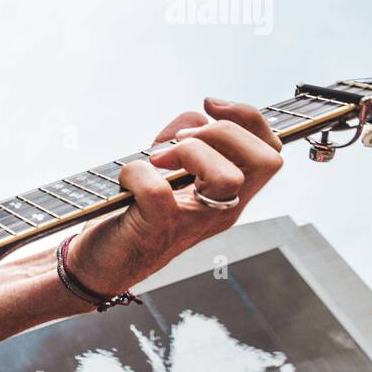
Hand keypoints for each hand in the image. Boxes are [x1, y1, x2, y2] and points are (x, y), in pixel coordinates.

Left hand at [66, 97, 282, 295]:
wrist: (102, 265)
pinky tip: (126, 179)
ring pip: (229, 178)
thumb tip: (197, 117)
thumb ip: (184, 139)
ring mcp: (193, 223)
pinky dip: (136, 172)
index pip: (270, 153)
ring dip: (191, 151)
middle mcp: (221, 211)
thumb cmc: (133, 215)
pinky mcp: (158, 229)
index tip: (211, 105)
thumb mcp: (165, 169)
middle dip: (224, 131)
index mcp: (228, 195)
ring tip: (159, 158)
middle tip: (181, 139)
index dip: (248, 118)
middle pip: (266, 161)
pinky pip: (158, 191)